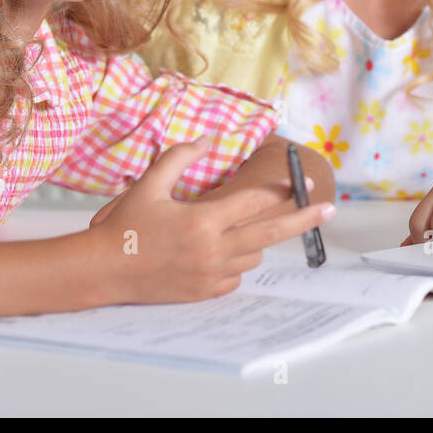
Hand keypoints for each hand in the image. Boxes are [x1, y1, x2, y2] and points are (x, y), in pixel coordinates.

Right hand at [86, 138, 334, 303]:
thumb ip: (180, 157)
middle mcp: (213, 250)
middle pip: (271, 231)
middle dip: (304, 218)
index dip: (281, 187)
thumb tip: (209, 139)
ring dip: (257, 240)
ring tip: (243, 228)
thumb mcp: (149, 184)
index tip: (303, 179)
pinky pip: (236, 277)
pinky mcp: (204, 293)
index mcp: (203, 220)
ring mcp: (210, 274)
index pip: (255, 201)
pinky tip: (222, 252)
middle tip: (330, 209)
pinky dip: (237, 264)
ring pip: (254, 256)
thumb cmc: (124, 226)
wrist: (103, 270)